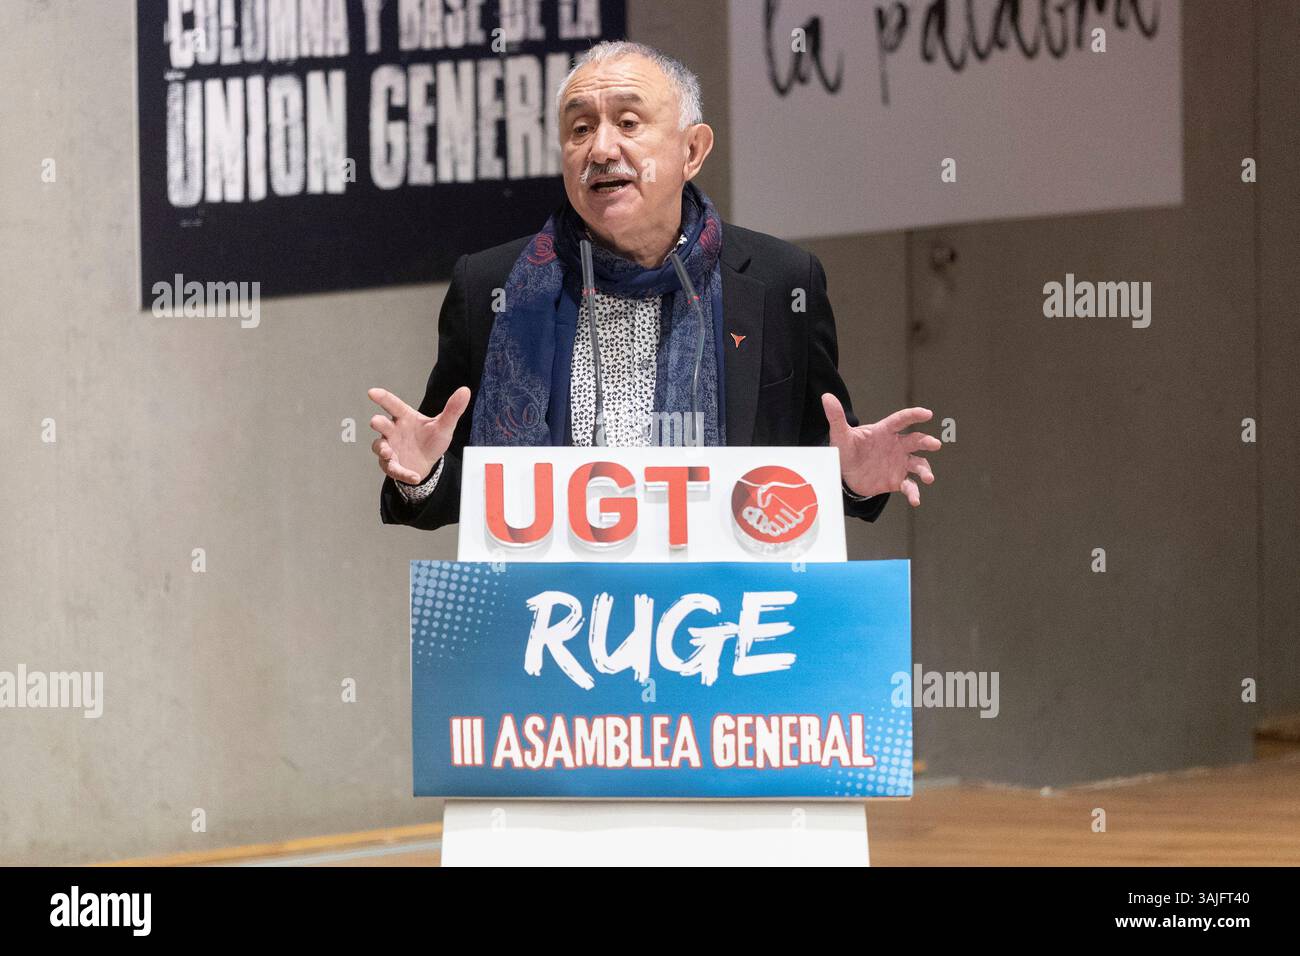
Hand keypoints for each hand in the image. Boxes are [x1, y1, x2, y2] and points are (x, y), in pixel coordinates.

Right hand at [368, 386, 469, 484]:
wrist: (428, 463)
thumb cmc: (431, 440)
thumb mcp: (445, 425)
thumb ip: (453, 409)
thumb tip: (465, 390)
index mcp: (404, 417)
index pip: (392, 405)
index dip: (382, 398)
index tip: (372, 392)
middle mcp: (393, 431)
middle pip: (381, 424)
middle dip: (378, 423)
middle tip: (376, 421)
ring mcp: (390, 447)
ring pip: (379, 446)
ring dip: (382, 449)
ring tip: (388, 453)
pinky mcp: (392, 464)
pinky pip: (393, 469)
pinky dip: (403, 473)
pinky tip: (414, 476)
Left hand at [822, 393, 940, 506]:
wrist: (846, 474)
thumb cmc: (846, 450)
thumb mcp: (840, 435)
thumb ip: (836, 417)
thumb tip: (826, 397)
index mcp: (885, 431)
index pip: (902, 420)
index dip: (914, 415)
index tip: (927, 413)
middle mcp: (897, 445)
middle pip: (916, 441)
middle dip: (926, 442)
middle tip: (935, 444)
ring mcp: (899, 463)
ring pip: (918, 464)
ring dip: (925, 470)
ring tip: (928, 478)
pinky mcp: (897, 480)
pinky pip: (910, 486)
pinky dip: (914, 493)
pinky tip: (915, 500)